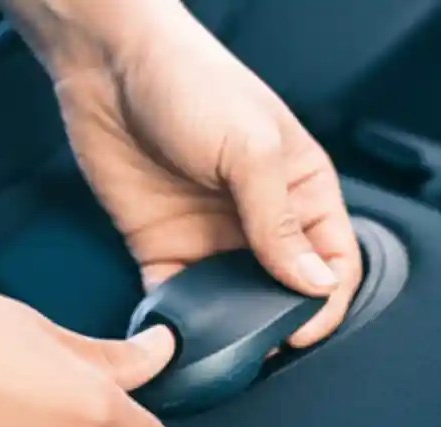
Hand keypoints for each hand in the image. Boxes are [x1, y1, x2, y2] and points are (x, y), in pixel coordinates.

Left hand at [48, 8, 362, 347]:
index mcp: (301, 189)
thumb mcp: (251, 148)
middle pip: (285, 290)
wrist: (107, 64)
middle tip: (260, 347)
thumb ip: (281, 221)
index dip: (325, 301)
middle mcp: (260, 218)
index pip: (334, 261)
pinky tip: (177, 331)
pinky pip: (177, 297)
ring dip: (229, 329)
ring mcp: (212, 236)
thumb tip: (315, 283)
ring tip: (221, 347)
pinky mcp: (164, 247)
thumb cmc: (191, 82)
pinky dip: (179, 319)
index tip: (301, 329)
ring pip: (233, 303)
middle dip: (278, 322)